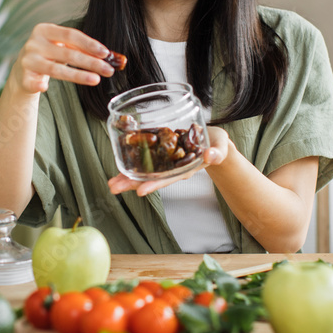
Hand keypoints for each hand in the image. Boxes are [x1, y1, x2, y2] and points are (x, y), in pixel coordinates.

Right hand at [10, 23, 115, 94]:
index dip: (89, 44)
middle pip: (67, 53)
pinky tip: (45, 87)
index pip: (71, 35)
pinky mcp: (23, 77)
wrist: (22, 70)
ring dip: (77, 75)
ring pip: (55, 69)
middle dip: (91, 62)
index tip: (105, 53)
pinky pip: (33, 82)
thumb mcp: (64, 48)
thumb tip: (115, 59)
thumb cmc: (50, 55)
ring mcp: (28, 60)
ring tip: (96, 80)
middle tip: (109, 70)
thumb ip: (85, 51)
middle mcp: (35, 43)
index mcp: (45, 30)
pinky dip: (38, 84)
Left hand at [108, 127, 230, 196]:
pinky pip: (145, 159)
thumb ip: (217, 152)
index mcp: (186, 168)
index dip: (155, 184)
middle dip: (132, 183)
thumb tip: (211, 155)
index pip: (168, 179)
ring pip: (145, 171)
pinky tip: (120, 165)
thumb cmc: (217, 144)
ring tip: (111, 182)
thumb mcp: (221, 147)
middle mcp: (173, 168)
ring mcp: (166, 162)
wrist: (213, 141)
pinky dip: (132, 162)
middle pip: (151, 178)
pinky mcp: (162, 152)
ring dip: (128, 176)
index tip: (140, 191)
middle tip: (114, 188)